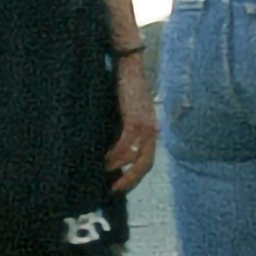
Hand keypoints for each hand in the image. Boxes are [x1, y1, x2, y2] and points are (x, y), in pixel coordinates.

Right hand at [105, 47, 157, 189]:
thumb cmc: (125, 87)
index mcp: (151, 129)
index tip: (122, 186)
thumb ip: (127, 128)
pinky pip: (126, 144)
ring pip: (134, 156)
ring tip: (103, 172)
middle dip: (130, 179)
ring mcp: (145, 126)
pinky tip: (105, 159)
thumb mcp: (128, 111)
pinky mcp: (135, 119)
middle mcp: (152, 130)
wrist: (128, 65)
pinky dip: (115, 154)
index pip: (147, 160)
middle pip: (145, 164)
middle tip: (115, 189)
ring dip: (118, 167)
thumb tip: (113, 148)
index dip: (135, 176)